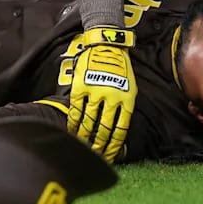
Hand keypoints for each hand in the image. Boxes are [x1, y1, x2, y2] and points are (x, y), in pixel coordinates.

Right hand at [67, 27, 136, 162]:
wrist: (107, 46)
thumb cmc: (121, 69)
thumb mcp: (131, 88)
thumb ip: (125, 109)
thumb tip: (119, 134)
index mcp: (126, 100)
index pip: (120, 131)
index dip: (114, 147)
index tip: (109, 156)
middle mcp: (111, 98)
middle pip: (104, 130)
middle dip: (99, 146)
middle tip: (94, 154)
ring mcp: (95, 92)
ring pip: (88, 122)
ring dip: (84, 137)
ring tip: (82, 146)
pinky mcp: (81, 87)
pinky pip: (75, 110)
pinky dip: (73, 122)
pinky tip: (71, 130)